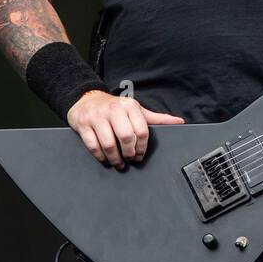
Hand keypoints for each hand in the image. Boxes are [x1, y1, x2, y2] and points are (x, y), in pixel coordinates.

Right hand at [66, 90, 183, 168]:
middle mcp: (114, 110)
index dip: (142, 148)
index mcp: (130, 106)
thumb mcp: (136, 110)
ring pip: (109, 144)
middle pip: (126, 137)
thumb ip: (157, 118)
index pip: (142, 131)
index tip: (140, 155)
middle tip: (129, 159)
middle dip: (129, 153)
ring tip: (118, 162)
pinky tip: (105, 158)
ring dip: (115, 158)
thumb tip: (179, 122)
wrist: (87, 99)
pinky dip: (100, 157)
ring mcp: (97, 117)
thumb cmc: (115, 108)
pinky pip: (93, 146)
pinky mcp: (83, 125)